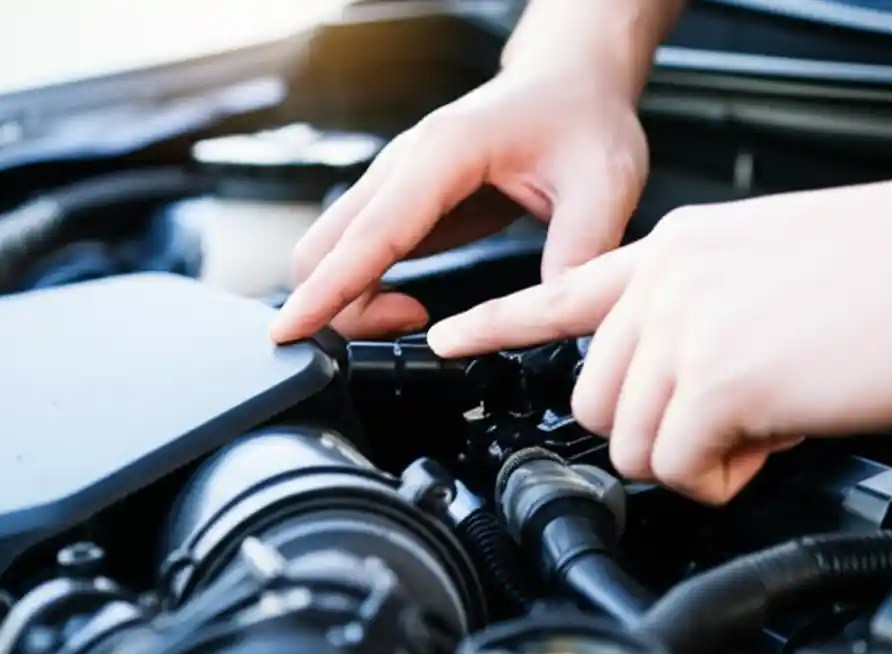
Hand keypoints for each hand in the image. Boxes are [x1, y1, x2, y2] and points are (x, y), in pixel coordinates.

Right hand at [268, 67, 647, 342]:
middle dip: (335, 306)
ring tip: (416, 318)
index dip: (328, 289)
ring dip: (349, 301)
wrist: (569, 83)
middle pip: (323, 246)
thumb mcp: (604, 183)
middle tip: (407, 331)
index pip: (369, 233)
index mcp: (443, 152)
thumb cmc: (582, 118)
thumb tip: (558, 316)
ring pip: (328, 253)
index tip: (287, 332)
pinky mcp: (399, 206)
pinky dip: (360, 292)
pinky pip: (353, 256)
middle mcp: (402, 164)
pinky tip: (411, 307)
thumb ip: (580, 248)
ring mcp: (393, 184)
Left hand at [427, 166, 891, 503]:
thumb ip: (705, 322)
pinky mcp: (722, 376)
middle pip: (593, 401)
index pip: (561, 289)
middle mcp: (666, 284)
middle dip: (653, 431)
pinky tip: (779, 431)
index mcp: (676, 251)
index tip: (447, 339)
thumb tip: (687, 395)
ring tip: (768, 418)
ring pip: (629, 442)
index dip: (496, 323)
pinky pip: (681, 468)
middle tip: (732, 417)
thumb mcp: (770, 272)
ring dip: (693, 455)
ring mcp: (686, 326)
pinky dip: (727, 474)